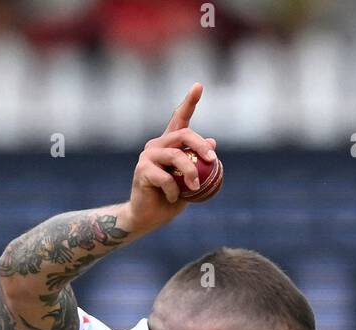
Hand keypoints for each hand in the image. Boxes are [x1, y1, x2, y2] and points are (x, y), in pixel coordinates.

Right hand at [126, 82, 218, 231]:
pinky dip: (174, 190)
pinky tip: (172, 198)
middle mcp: (156, 145)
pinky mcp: (142, 171)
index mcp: (169, 144)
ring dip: (191, 172)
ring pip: (176, 156)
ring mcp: (147, 157)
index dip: (189, 101)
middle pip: (183, 134)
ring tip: (195, 187)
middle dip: (200, 146)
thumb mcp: (191, 181)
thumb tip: (213, 142)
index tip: (199, 86)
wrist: (147, 217)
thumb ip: (199, 164)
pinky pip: (166, 177)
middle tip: (213, 160)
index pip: (179, 118)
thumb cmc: (169, 199)